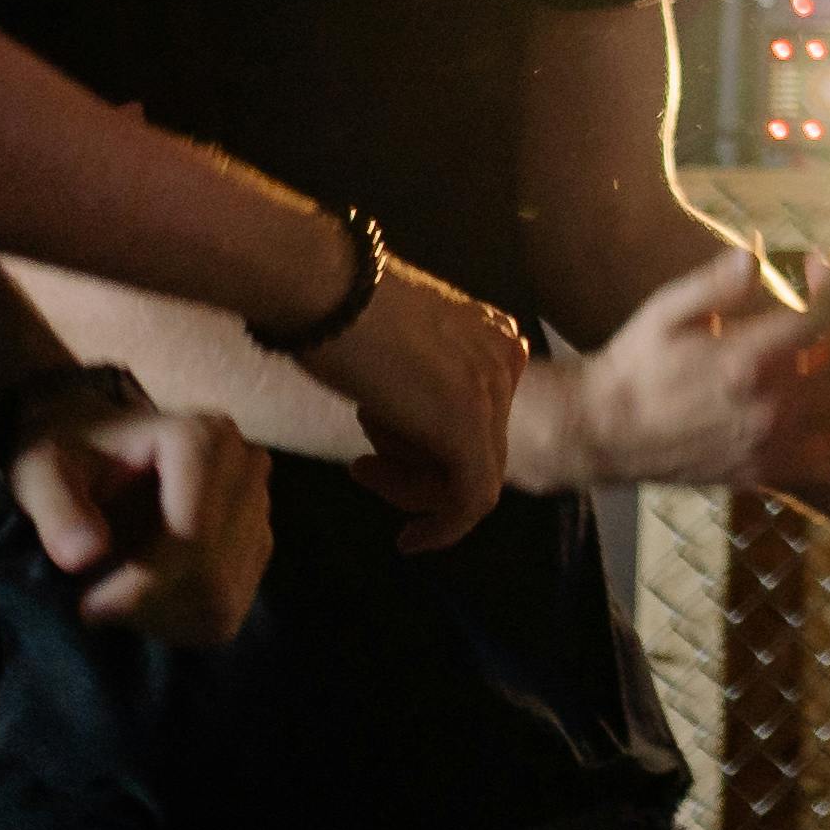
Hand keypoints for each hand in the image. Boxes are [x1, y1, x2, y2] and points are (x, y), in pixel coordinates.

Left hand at [6, 383, 273, 647]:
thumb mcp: (40, 474)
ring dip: (160, 616)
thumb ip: (57, 510)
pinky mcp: (257, 540)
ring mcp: (259, 505)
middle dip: (147, 604)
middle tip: (94, 607)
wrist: (92, 450)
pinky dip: (180, 622)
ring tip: (113, 598)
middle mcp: (246, 466)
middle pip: (212, 571)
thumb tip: (84, 557)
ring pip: (223, 597)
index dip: (137, 584)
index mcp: (205, 437)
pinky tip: (140, 602)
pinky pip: (230, 608)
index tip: (85, 604)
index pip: (192, 536)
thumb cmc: (66, 458)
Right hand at [316, 257, 530, 553]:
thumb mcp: (393, 345)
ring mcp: (491, 391)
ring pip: (472, 476)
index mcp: (492, 336)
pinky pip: (472, 497)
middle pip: (478, 446)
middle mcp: (505, 359)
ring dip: (411, 489)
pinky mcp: (467, 426)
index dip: (429, 449)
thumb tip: (407, 419)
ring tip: (362, 466)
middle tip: (364, 469)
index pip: (478, 415)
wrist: (324, 288)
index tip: (381, 459)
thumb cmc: (336, 309)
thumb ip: (419, 378)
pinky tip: (410, 541)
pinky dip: (444, 527)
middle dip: (420, 472)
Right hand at [531, 249, 829, 497]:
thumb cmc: (633, 363)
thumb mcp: (665, 311)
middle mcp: (768, 408)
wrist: (600, 432)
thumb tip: (756, 252)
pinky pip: (827, 454)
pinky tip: (820, 396)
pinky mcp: (762, 473)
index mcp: (747, 362)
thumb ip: (715, 282)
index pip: (828, 318)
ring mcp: (770, 446)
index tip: (818, 263)